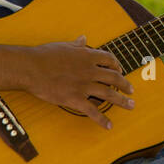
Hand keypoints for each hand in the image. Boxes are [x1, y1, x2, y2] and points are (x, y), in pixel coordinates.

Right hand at [21, 35, 135, 129]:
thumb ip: (77, 45)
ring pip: (109, 94)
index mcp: (87, 56)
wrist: (31, 68)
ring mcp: (84, 86)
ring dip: (122, 101)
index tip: (120, 70)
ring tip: (131, 106)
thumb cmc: (44, 55)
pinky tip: (109, 125)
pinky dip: (102, 119)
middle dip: (126, 85)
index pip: (109, 60)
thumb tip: (83, 38)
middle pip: (114, 78)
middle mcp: (89, 71)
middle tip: (132, 91)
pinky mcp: (75, 99)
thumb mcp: (63, 46)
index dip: (117, 65)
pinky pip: (92, 111)